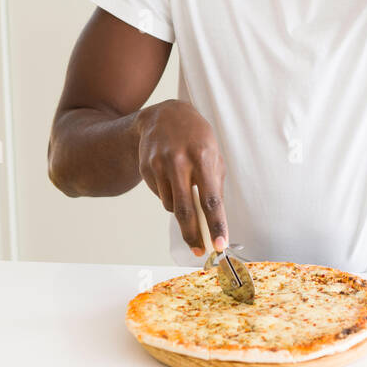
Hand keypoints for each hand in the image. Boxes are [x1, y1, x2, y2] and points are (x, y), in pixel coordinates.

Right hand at [134, 100, 227, 255]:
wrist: (165, 115)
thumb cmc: (197, 140)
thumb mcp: (214, 155)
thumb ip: (216, 186)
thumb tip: (216, 221)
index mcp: (203, 158)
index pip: (211, 199)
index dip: (217, 225)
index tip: (220, 245)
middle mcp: (180, 162)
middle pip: (186, 210)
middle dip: (193, 236)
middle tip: (200, 251)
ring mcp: (160, 165)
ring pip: (171, 206)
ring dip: (182, 209)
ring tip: (185, 188)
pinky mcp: (146, 168)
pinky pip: (160, 196)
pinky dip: (169, 196)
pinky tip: (171, 177)